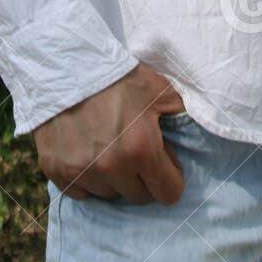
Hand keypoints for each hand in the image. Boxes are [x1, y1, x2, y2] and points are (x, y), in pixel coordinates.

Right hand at [32, 63, 187, 203]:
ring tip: (110, 148)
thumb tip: (206, 132)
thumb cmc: (119, 77)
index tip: (163, 162)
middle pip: (139, 198)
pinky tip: (88, 154)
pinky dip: (87, 179)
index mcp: (141, 150)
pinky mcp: (56, 171)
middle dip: (142, 178)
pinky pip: (81, 192)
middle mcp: (111, 167)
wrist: (67, 64)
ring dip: (114, 179)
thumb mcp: (160, 90)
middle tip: (135, 151)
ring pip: (109, 195)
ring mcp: (81, 171)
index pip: (169, 194)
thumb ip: (184, 115)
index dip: (170, 177)